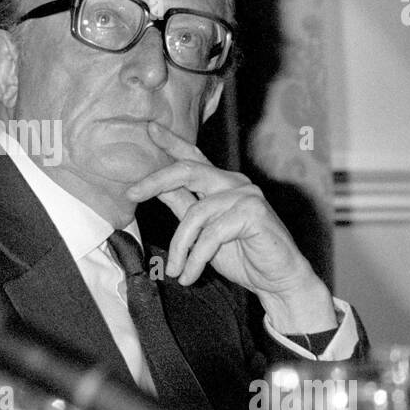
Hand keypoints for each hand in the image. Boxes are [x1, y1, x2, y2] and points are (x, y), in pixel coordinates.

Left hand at [123, 121, 335, 331]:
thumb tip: (157, 188)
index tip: (150, 129)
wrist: (278, 281)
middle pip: (188, 171)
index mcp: (222, 184)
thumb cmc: (243, 256)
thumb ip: (183, 206)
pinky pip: (212, 233)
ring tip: (175, 271)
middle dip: (155, 180)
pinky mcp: (254, 212)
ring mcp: (246, 195)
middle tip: (131, 193)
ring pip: (195, 213)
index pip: (193, 158)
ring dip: (180, 247)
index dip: (172, 142)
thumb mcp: (202, 231)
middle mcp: (235, 183)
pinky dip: (196, 258)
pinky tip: (190, 275)